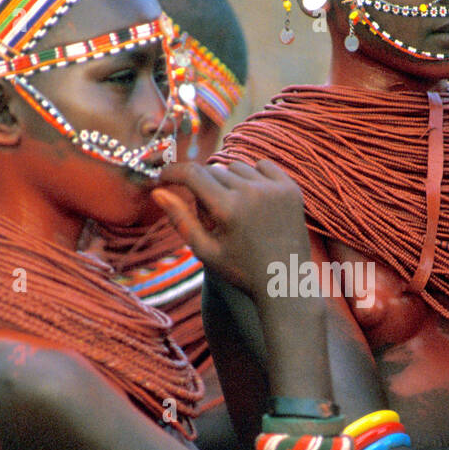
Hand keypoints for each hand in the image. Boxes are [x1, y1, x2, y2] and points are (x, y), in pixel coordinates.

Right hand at [151, 158, 311, 301]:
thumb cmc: (241, 271)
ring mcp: (274, 189)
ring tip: (235, 212)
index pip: (192, 173)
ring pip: (236, 168)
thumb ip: (180, 219)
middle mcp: (251, 193)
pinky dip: (253, 177)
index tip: (163, 177)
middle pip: (212, 171)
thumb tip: (157, 192)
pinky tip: (254, 201)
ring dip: (227, 182)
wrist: (285, 282)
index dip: (172, 172)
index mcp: (227, 209)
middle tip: (211, 218)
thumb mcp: (205, 250)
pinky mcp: (290, 188)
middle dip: (202, 188)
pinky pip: (262, 167)